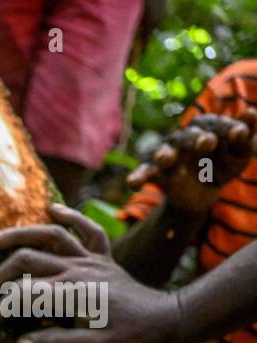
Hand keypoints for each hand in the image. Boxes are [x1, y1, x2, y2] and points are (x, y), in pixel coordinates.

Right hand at [0, 203, 184, 342]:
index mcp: (73, 292)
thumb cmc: (134, 339)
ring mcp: (91, 260)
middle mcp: (78, 268)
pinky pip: (88, 230)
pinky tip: (52, 209)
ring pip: (49, 236)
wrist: (171, 320)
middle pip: (26, 261)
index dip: (0, 310)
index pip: (23, 296)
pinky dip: (70, 217)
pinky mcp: (104, 258)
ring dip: (18, 235)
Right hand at [127, 109, 256, 214]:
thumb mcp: (238, 156)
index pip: (216, 125)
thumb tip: (250, 113)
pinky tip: (132, 184)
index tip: (240, 134)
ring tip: (165, 158)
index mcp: (207, 128)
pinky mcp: (157, 174)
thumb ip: (245, 140)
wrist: (200, 194)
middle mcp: (185, 139)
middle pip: (189, 136)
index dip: (227, 128)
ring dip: (165, 155)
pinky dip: (138, 177)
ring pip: (165, 153)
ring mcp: (169, 156)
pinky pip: (146, 174)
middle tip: (206, 143)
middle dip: (197, 139)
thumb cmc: (221, 166)